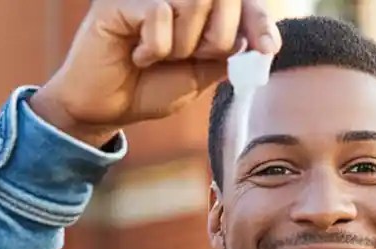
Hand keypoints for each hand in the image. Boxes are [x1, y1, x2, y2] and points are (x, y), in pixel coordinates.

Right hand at [29, 0, 281, 147]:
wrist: (107, 109)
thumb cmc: (150, 88)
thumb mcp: (200, 74)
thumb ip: (227, 52)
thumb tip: (255, 39)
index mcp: (194, 7)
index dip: (258, 19)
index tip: (268, 48)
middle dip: (219, 36)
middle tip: (194, 57)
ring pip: (194, 0)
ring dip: (186, 43)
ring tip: (163, 57)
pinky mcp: (117, 1)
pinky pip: (159, 14)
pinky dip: (156, 46)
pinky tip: (138, 56)